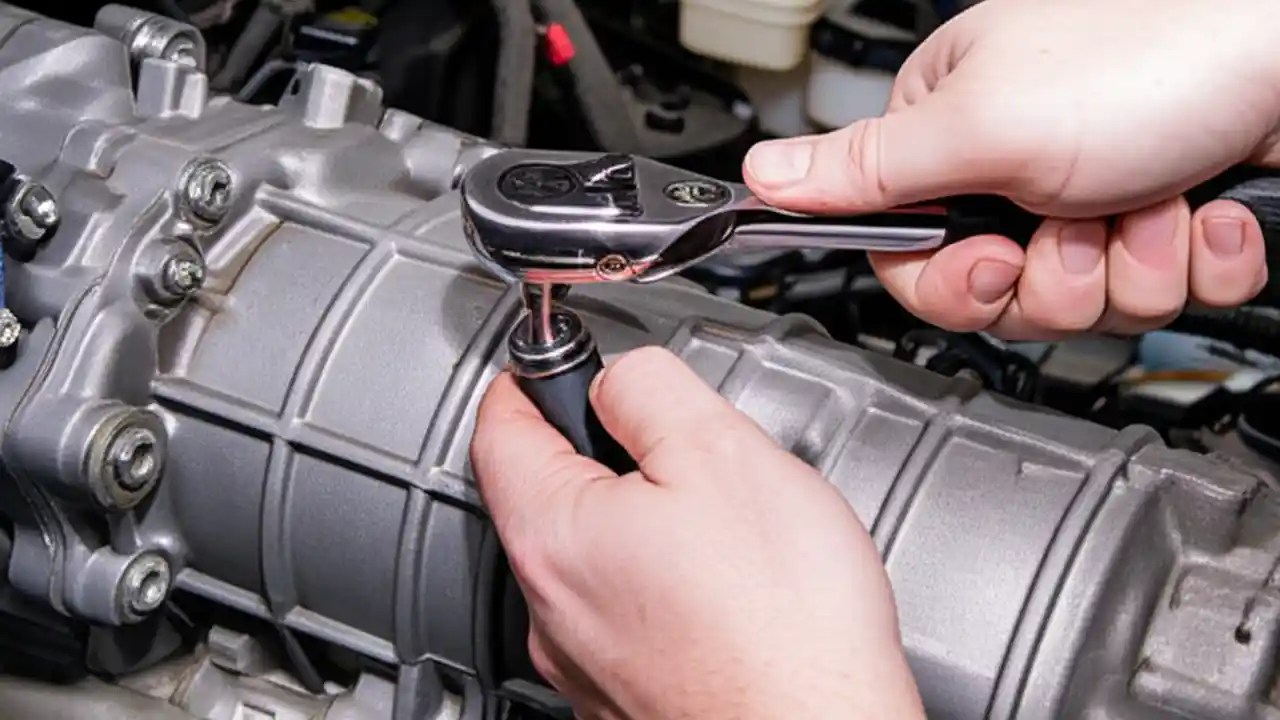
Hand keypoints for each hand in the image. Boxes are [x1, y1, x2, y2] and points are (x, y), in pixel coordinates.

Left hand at [471, 347, 924, 719]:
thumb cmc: (782, 626)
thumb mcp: (718, 452)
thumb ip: (650, 390)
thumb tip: (620, 376)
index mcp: (555, 536)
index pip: (499, 428)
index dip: (532, 377)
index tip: (559, 360)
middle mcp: (552, 610)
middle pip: (549, 494)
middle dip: (603, 452)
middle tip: (673, 440)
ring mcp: (589, 663)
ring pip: (594, 559)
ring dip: (639, 523)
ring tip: (718, 520)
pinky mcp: (630, 697)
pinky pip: (629, 616)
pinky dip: (662, 586)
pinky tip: (724, 588)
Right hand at [744, 0, 1279, 338]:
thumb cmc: (1155, 55)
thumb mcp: (983, 124)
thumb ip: (868, 171)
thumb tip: (763, 179)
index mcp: (948, 135)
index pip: (906, 257)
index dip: (951, 284)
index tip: (994, 263)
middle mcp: (1014, 169)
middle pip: (996, 296)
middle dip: (1057, 276)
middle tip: (1084, 221)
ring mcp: (1092, 198)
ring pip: (1080, 305)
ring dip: (1134, 264)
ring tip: (1158, 197)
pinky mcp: (1161, 225)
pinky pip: (1157, 296)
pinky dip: (1197, 262)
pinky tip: (1207, 206)